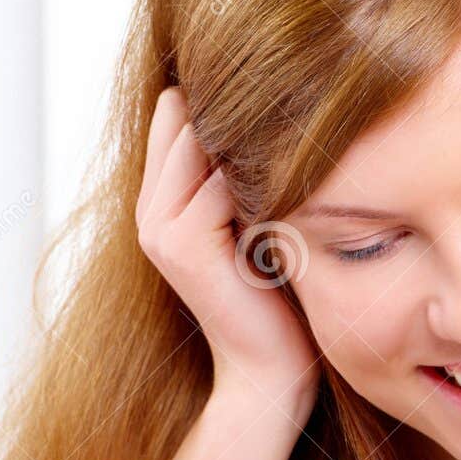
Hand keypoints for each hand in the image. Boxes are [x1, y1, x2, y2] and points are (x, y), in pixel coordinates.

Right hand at [135, 88, 319, 420]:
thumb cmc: (282, 297)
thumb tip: (275, 109)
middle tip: (302, 101)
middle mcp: (150, 209)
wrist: (274, 370)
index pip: (179, 110)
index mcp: (162, 200)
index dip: (228, 98)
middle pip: (187, 116)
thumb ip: (246, 176)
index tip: (285, 89)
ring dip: (256, 139)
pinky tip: (307, 183)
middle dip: (239, 107)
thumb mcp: (261, 223)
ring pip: (203, 140)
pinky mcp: (184, 244)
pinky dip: (265, 174)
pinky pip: (223, 179)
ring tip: (310, 142)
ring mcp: (160, 226)